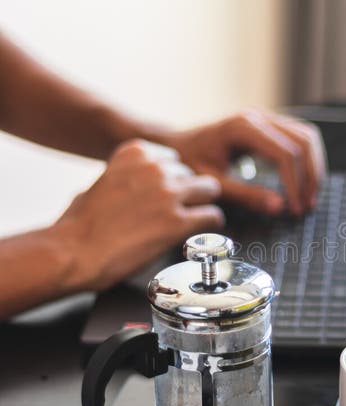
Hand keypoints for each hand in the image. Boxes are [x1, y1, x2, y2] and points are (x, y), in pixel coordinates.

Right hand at [55, 140, 223, 290]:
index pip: (172, 158)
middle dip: (188, 192)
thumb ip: (127, 176)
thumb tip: (136, 187)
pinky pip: (212, 216)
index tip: (169, 191)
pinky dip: (210, 224)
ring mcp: (168, 194)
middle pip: (191, 174)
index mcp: (135, 153)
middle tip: (182, 209)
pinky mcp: (178, 222)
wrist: (73, 252)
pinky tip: (202, 230)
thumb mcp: (101, 181)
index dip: (172, 178)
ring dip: (203, 204)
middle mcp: (154, 168)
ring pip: (209, 190)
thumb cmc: (79, 225)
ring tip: (197, 217)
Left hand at [164, 110, 326, 216]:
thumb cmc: (189, 162)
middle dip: (310, 176)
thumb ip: (245, 195)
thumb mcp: (212, 183)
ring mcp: (265, 118)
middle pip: (303, 141)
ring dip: (313, 167)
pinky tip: (302, 184)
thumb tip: (279, 207)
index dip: (295, 183)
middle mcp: (258, 117)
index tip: (294, 209)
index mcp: (243, 128)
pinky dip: (307, 161)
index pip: (285, 153)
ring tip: (308, 198)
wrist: (176, 144)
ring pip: (307, 136)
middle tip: (306, 206)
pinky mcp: (269, 126)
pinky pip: (299, 137)